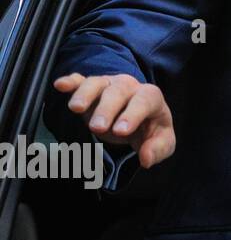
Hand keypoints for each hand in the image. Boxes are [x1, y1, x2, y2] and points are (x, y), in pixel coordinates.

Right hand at [52, 72, 176, 168]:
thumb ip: (157, 149)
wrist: (139, 117)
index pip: (145, 100)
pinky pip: (80, 80)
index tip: (120, 131)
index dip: (133, 114)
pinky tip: (60, 85)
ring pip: (97, 83)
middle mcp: (130, 87)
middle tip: (97, 128)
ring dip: (86, 94)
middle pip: (118, 91)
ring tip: (76, 108)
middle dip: (107, 109)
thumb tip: (146, 159)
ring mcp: (109, 84)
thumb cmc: (150, 128)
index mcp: (151, 97)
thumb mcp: (161, 141)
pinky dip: (71, 81)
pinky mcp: (92, 88)